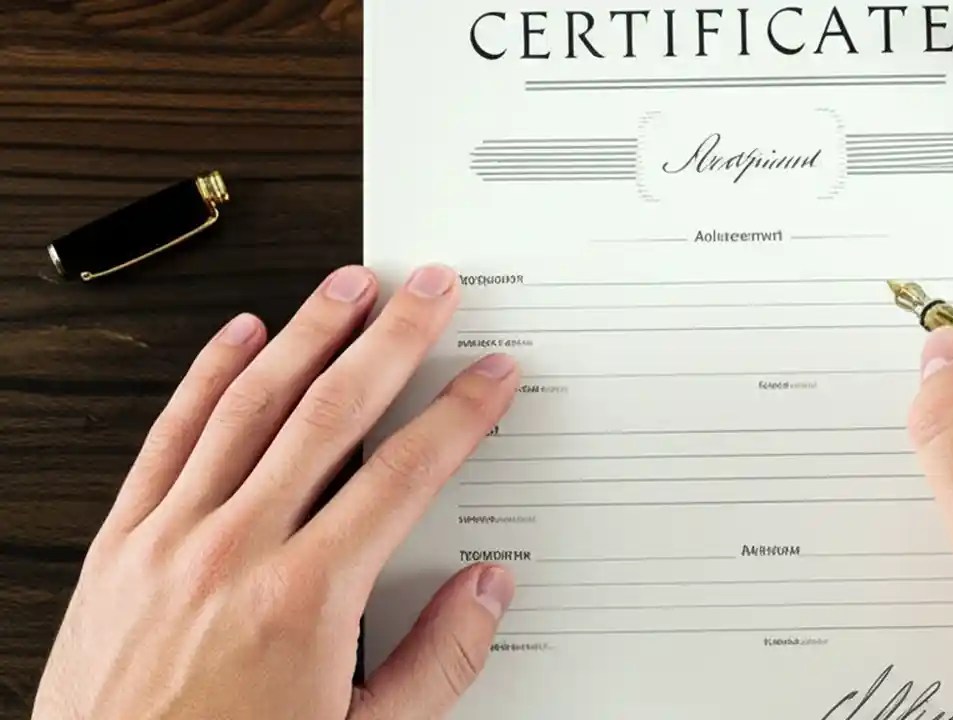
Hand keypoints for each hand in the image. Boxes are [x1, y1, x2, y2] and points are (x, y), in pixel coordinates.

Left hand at [32, 265, 519, 719]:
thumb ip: (439, 664)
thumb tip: (487, 593)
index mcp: (306, 600)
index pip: (406, 475)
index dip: (460, 414)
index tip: (489, 377)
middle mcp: (236, 552)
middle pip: (333, 413)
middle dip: (393, 339)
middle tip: (427, 289)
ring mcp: (170, 539)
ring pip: (251, 404)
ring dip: (307, 333)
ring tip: (348, 287)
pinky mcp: (119, 543)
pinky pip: (169, 435)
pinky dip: (207, 374)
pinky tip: (240, 335)